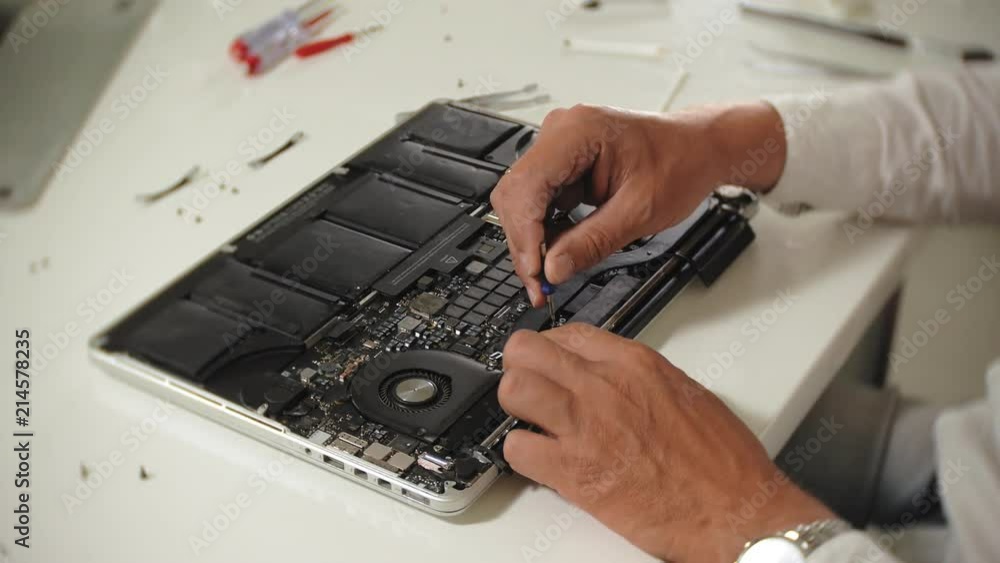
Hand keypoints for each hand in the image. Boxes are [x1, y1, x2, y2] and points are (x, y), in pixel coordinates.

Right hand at [490, 102, 785, 306]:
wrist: (699, 148)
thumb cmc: (680, 163)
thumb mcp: (639, 212)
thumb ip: (592, 242)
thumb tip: (554, 268)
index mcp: (577, 132)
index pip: (527, 188)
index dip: (525, 237)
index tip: (535, 273)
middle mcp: (560, 132)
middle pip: (516, 196)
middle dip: (526, 244)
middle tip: (541, 285)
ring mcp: (558, 146)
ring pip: (522, 201)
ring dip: (534, 240)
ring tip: (555, 270)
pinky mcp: (562, 163)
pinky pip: (539, 200)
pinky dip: (546, 230)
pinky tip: (563, 248)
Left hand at [498, 325, 832, 562]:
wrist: (736, 511)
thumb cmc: (722, 462)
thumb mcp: (684, 392)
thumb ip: (638, 378)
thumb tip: (611, 378)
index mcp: (635, 364)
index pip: (567, 333)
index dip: (551, 349)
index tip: (549, 364)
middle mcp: (604, 387)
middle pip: (526, 351)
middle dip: (520, 368)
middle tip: (530, 389)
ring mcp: (585, 426)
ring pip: (513, 391)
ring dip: (515, 407)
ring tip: (532, 423)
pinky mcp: (573, 472)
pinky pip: (517, 450)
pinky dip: (522, 455)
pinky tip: (541, 461)